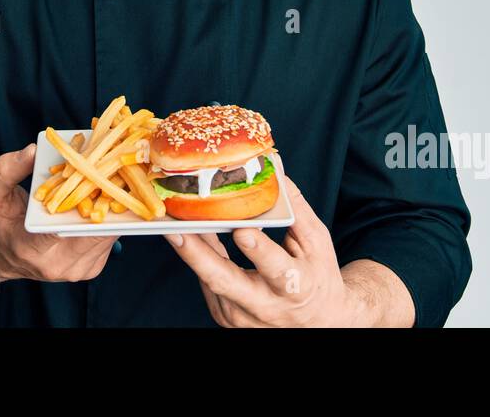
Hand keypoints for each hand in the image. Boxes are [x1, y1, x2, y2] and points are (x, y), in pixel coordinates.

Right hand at [0, 143, 119, 283]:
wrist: (3, 254)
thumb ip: (7, 170)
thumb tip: (33, 150)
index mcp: (30, 249)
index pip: (60, 229)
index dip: (83, 203)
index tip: (97, 175)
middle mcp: (58, 265)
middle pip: (95, 230)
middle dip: (107, 196)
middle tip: (115, 164)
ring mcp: (78, 269)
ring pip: (109, 232)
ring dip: (115, 203)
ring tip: (116, 173)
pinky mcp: (93, 265)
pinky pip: (111, 236)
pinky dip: (113, 214)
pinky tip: (110, 192)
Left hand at [164, 173, 367, 326]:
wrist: (319, 321)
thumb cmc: (317, 276)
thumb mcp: (317, 242)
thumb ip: (295, 208)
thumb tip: (275, 168)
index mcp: (296, 286)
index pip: (276, 270)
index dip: (259, 250)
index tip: (242, 229)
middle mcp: (266, 306)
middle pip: (226, 282)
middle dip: (197, 255)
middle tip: (175, 231)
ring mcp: (242, 317)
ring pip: (209, 281)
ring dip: (190, 251)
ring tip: (171, 223)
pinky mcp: (226, 318)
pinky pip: (206, 282)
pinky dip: (197, 257)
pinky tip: (186, 234)